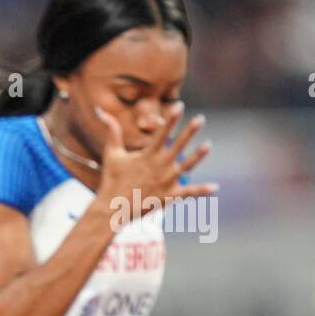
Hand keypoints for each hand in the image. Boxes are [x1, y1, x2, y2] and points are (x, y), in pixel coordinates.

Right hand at [95, 102, 214, 216]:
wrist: (112, 209)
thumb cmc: (112, 179)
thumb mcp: (111, 153)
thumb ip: (112, 131)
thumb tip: (100, 110)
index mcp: (147, 155)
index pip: (161, 133)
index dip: (171, 119)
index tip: (181, 106)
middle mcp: (159, 166)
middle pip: (177, 146)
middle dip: (189, 132)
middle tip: (200, 119)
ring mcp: (166, 182)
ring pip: (186, 166)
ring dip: (198, 156)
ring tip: (208, 145)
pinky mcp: (170, 196)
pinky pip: (189, 192)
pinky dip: (202, 191)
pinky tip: (215, 187)